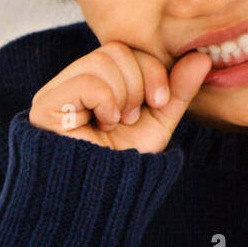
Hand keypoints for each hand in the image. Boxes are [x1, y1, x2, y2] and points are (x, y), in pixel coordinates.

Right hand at [29, 41, 212, 152]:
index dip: (152, 69)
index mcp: (100, 79)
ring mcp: (56, 91)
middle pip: (116, 50)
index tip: (158, 101)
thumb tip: (202, 58)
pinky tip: (103, 123)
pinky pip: (88, 81)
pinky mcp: (45, 105)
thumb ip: (178, 90)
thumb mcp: (159, 121)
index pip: (129, 48)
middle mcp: (74, 80)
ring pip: (102, 61)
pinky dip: (107, 102)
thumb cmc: (124, 161)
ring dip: (123, 95)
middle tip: (132, 116)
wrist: (98, 199)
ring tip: (116, 122)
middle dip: (138, 83)